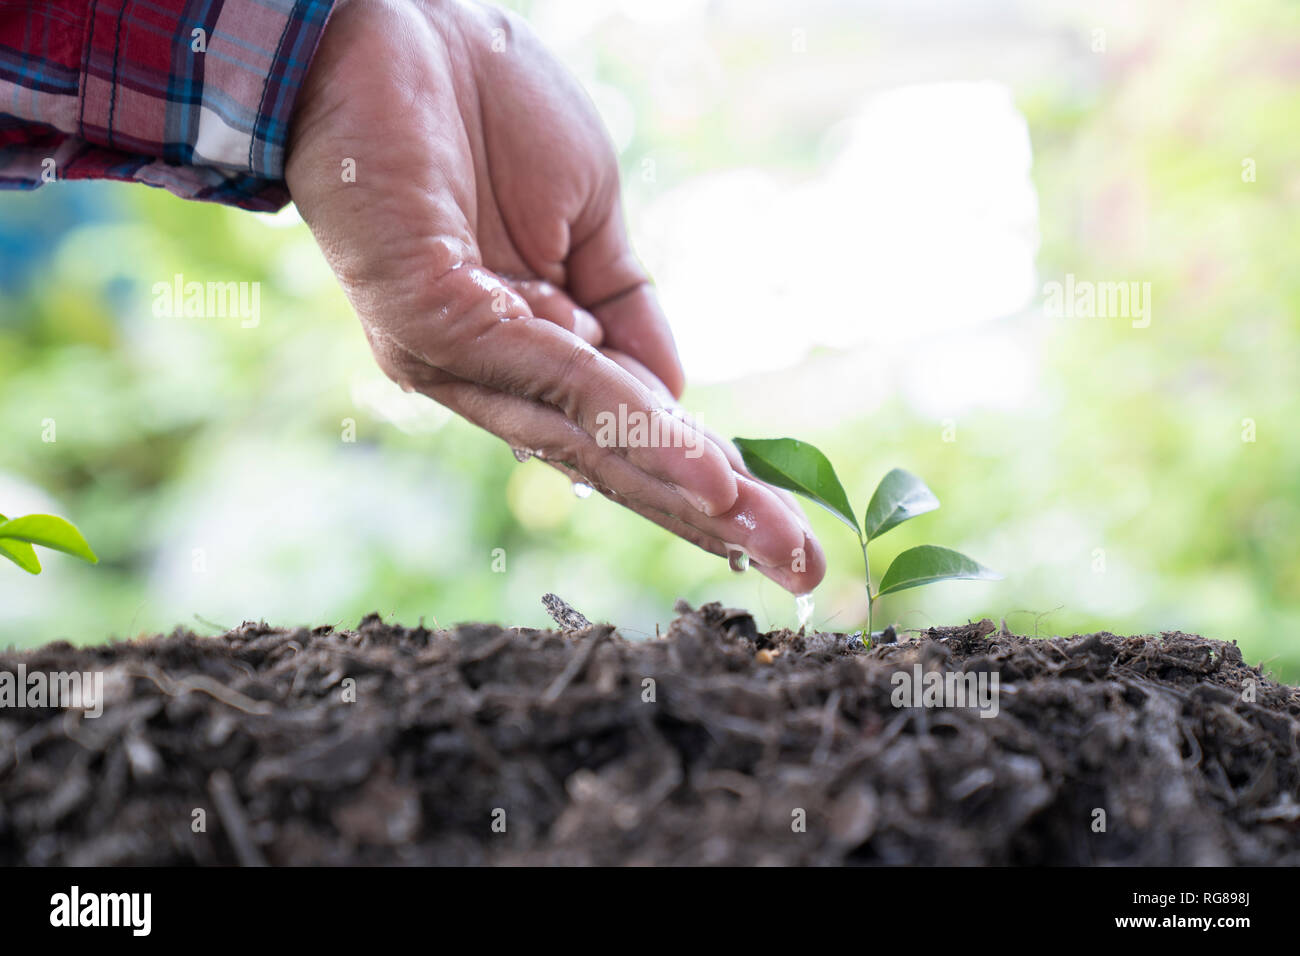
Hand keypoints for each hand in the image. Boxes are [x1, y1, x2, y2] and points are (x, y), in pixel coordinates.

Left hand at [285, 0, 824, 591]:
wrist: (394, 21)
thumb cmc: (487, 112)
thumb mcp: (591, 223)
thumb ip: (630, 312)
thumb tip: (680, 406)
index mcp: (523, 345)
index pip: (624, 429)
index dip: (701, 477)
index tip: (780, 524)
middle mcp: (485, 369)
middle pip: (612, 457)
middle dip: (710, 513)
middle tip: (800, 566)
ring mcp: (454, 354)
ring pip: (587, 438)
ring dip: (683, 489)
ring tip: (765, 531)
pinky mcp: (432, 318)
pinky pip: (554, 381)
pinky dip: (636, 426)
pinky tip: (704, 470)